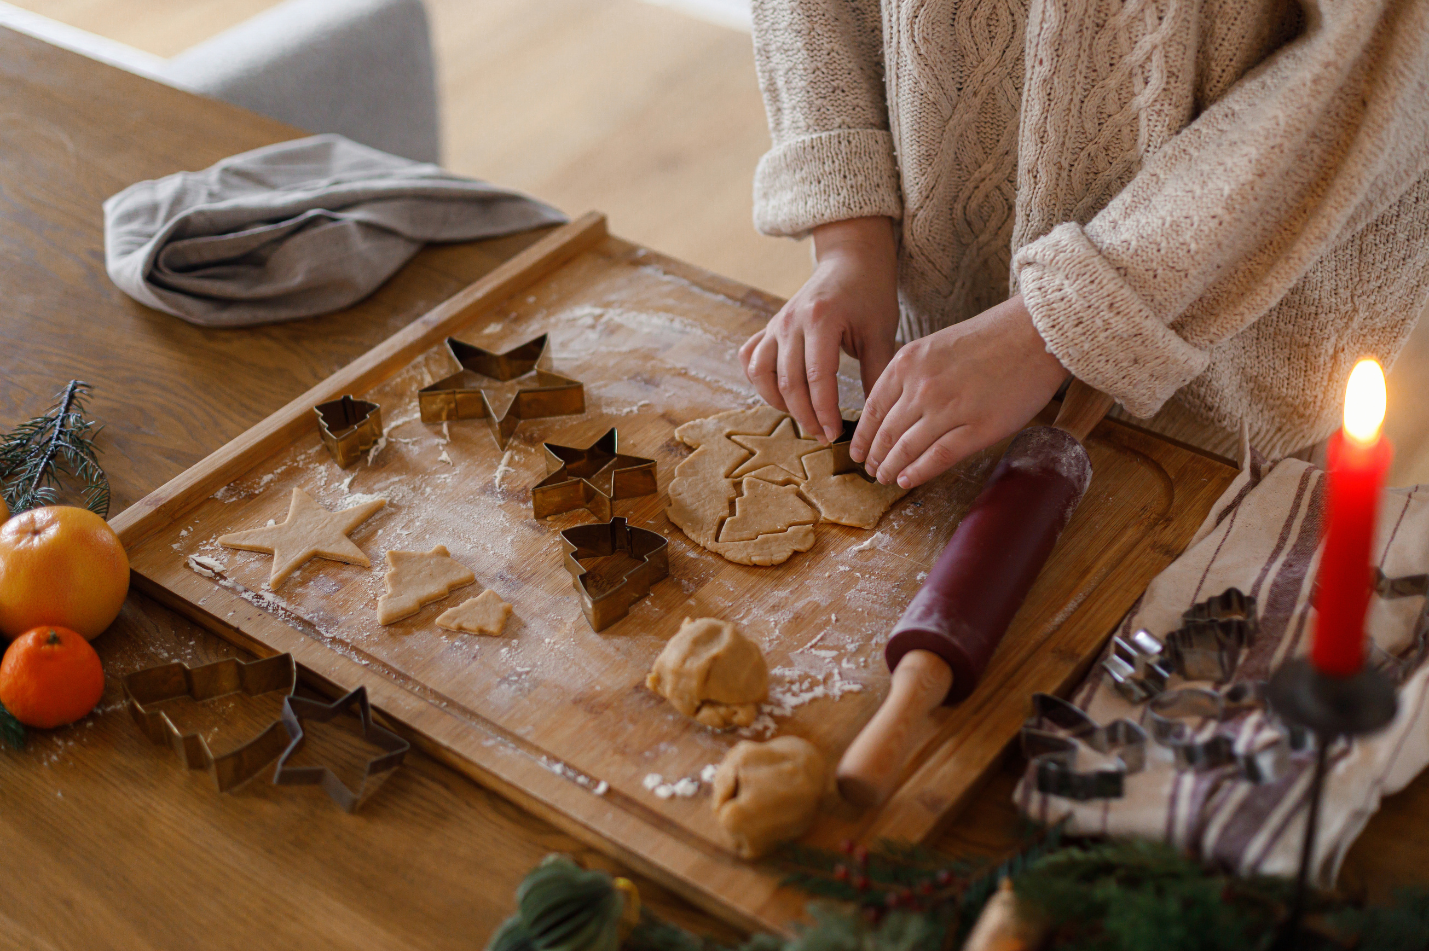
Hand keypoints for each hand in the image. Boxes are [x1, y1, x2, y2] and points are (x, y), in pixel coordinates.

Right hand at [739, 217, 899, 442]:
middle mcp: (790, 322)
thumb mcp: (881, 332)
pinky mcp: (769, 327)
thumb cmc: (871, 293)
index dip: (824, 411)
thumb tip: (875, 418)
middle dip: (805, 416)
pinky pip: (751, 360)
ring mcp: (775, 323)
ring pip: (762, 374)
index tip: (835, 434)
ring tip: (803, 418)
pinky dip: (761, 382)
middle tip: (824, 436)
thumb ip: (876, 374)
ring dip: (779, 403)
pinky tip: (781, 395)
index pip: (816, 378)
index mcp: (820, 320)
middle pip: (788, 382)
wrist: (852, 259)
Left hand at [850, 295, 1068, 488]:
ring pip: (907, 448)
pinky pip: (937, 457)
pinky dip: (917, 472)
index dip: (863, 436)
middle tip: (870, 470)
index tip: (858, 451)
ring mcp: (949, 409)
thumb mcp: (936, 346)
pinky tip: (907, 480)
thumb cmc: (990, 337)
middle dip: (875, 457)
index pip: (873, 409)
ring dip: (891, 468)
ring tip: (885, 478)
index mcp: (907, 363)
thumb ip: (912, 374)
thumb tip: (895, 409)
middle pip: (886, 432)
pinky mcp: (978, 429)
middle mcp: (922, 387)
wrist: (1034, 334)